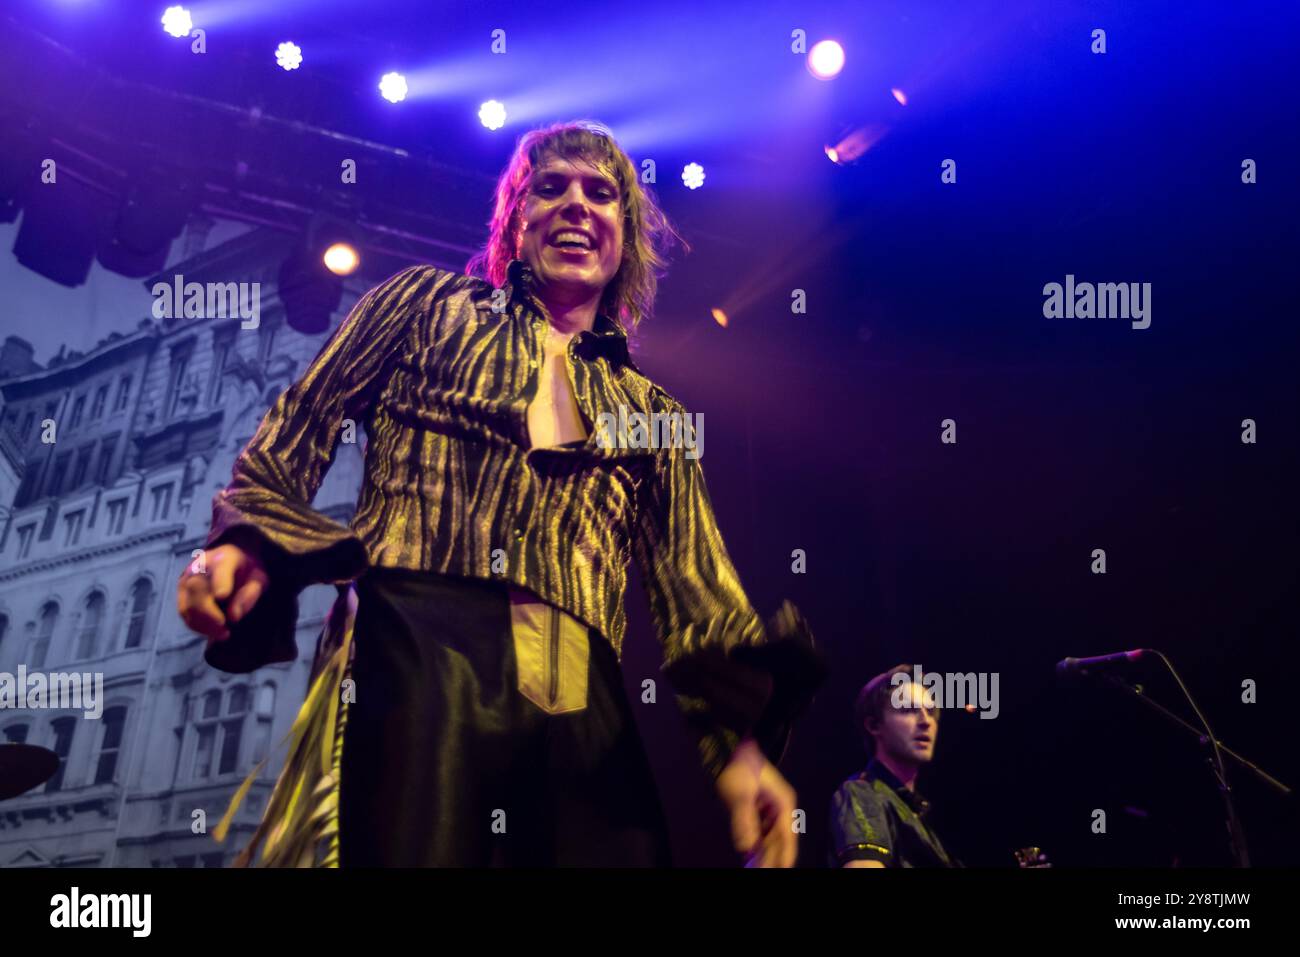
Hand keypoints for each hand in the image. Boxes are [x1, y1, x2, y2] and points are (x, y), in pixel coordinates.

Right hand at [177, 542, 269, 642]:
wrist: (232, 561)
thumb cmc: (248, 570)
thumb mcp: (259, 578)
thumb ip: (250, 593)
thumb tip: (234, 616)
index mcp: (225, 557)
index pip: (221, 568)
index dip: (220, 582)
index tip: (223, 596)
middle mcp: (200, 566)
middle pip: (196, 589)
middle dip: (209, 614)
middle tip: (226, 630)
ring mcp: (187, 579)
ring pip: (187, 604)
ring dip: (203, 624)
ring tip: (223, 633)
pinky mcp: (182, 593)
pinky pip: (185, 613)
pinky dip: (198, 626)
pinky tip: (214, 631)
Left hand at [714, 738, 798, 867]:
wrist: (727, 750)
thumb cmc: (737, 770)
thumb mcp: (741, 795)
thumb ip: (744, 822)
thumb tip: (747, 847)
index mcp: (783, 802)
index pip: (787, 835)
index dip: (785, 854)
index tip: (782, 869)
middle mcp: (780, 807)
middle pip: (779, 838)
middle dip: (773, 856)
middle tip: (764, 870)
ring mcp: (769, 807)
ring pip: (770, 836)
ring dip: (764, 851)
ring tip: (759, 866)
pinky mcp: (758, 807)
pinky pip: (760, 829)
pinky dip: (756, 842)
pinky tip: (750, 853)